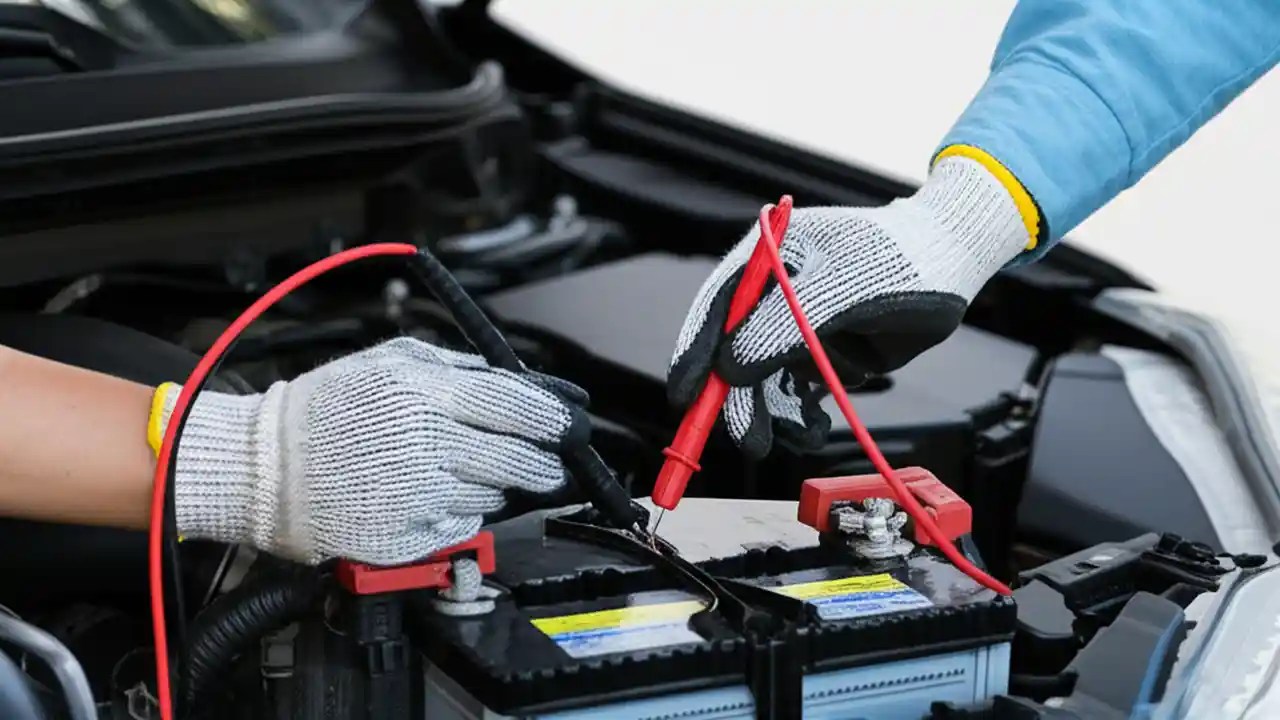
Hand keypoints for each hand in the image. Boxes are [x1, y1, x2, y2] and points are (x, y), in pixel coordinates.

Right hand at [166, 337, 587, 564]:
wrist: (263, 470)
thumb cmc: (323, 410)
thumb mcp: (386, 361)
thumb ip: (452, 366)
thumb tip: (510, 378)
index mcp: (423, 395)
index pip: (515, 407)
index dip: (552, 419)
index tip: (572, 425)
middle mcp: (426, 446)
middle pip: (517, 461)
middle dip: (542, 464)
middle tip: (549, 464)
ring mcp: (416, 497)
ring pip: (488, 496)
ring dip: (488, 485)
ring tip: (449, 470)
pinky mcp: (404, 537)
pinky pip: (455, 526)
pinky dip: (452, 512)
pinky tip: (423, 495)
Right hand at [668, 156, 1030, 458]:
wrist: (953, 264)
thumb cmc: (905, 258)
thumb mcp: (843, 290)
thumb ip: (783, 328)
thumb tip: (731, 367)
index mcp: (768, 257)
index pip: (717, 305)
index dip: (695, 351)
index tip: (684, 395)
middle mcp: (774, 291)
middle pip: (736, 351)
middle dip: (741, 399)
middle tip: (750, 441)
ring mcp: (795, 324)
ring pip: (765, 380)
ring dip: (779, 412)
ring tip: (808, 433)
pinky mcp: (817, 351)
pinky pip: (795, 392)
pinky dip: (802, 415)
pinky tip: (817, 426)